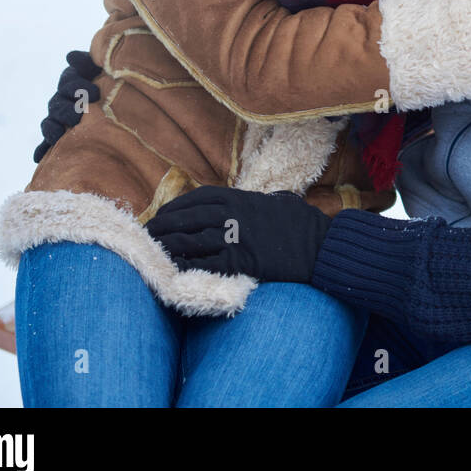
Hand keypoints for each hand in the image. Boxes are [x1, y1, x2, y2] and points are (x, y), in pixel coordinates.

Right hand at [33, 50, 101, 163]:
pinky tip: (38, 158)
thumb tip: (70, 57)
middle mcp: (63, 101)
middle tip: (78, 116)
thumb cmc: (112, 80)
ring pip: (50, 124)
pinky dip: (42, 149)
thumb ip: (87, 62)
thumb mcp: (102, 68)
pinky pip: (47, 143)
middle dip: (67, 111)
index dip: (78, 87)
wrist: (119, 97)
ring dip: (52, 130)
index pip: (69, 84)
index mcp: (72, 83)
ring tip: (58, 135)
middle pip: (58, 106)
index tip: (95, 92)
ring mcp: (60, 119)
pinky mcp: (60, 136)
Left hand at [146, 185, 331, 281]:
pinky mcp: (240, 262)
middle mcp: (234, 215)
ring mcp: (236, 238)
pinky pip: (204, 265)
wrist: (323, 247)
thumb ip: (269, 199)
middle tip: (147, 236)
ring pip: (190, 242)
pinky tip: (174, 272)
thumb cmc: (306, 226)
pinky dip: (185, 268)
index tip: (162, 215)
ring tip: (154, 255)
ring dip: (168, 249)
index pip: (198, 198)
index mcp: (242, 198)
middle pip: (187, 219)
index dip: (175, 207)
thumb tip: (271, 199)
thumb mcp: (284, 202)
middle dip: (163, 227)